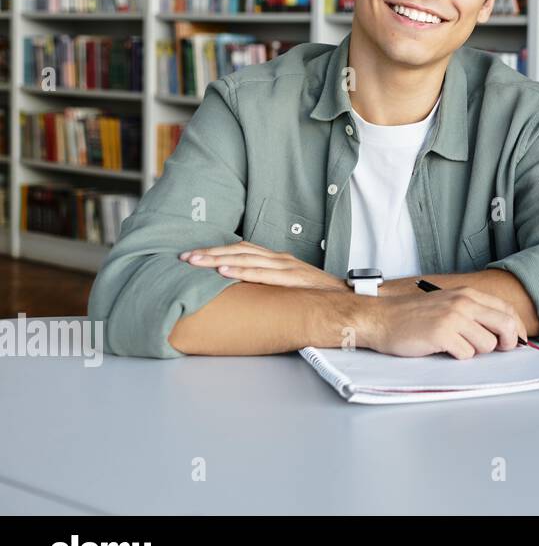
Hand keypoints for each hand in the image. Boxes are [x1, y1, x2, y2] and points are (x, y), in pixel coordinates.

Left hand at [180, 241, 346, 290]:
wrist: (347, 296)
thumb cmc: (318, 294)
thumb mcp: (291, 285)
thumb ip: (271, 284)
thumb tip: (245, 292)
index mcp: (277, 259)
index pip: (241, 249)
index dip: (216, 251)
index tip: (193, 256)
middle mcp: (279, 258)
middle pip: (238, 250)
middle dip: (209, 253)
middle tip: (184, 257)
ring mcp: (286, 266)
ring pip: (245, 258)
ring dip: (218, 259)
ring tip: (196, 262)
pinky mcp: (292, 277)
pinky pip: (262, 273)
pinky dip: (241, 271)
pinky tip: (223, 272)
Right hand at [364, 288, 526, 358]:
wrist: (380, 318)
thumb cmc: (413, 315)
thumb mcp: (447, 304)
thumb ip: (473, 313)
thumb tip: (502, 333)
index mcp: (468, 294)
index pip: (506, 310)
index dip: (517, 328)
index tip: (518, 342)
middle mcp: (464, 303)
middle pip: (506, 326)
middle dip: (508, 343)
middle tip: (500, 350)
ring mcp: (454, 318)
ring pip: (488, 344)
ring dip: (475, 351)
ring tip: (456, 346)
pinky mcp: (442, 334)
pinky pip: (466, 354)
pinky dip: (458, 356)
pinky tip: (442, 349)